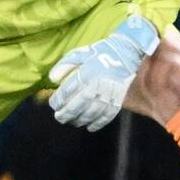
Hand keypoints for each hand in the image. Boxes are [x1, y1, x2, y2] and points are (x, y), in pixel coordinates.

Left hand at [48, 13, 158, 131]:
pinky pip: (107, 115)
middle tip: (59, 118)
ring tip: (72, 122)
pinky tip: (89, 127)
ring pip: (92, 113)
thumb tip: (52, 79)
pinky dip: (98, 123)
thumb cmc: (101, 52)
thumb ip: (65, 65)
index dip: (58, 100)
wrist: (127, 52)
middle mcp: (98, 85)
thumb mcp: (80, 53)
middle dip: (67, 113)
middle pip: (78, 105)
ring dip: (80, 120)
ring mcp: (109, 93)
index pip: (68, 91)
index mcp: (87, 73)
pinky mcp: (118, 99)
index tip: (54, 105)